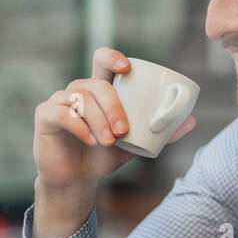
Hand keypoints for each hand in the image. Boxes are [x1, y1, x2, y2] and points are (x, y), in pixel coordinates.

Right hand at [33, 47, 195, 191]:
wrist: (76, 179)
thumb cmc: (104, 155)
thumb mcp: (135, 145)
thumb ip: (160, 133)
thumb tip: (192, 120)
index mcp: (100, 90)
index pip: (103, 60)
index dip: (113, 57)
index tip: (127, 68)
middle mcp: (79, 90)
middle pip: (96, 83)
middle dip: (114, 106)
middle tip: (124, 131)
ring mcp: (60, 101)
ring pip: (80, 98)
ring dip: (99, 120)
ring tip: (109, 142)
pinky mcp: (45, 116)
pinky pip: (62, 113)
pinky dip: (79, 126)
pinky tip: (91, 141)